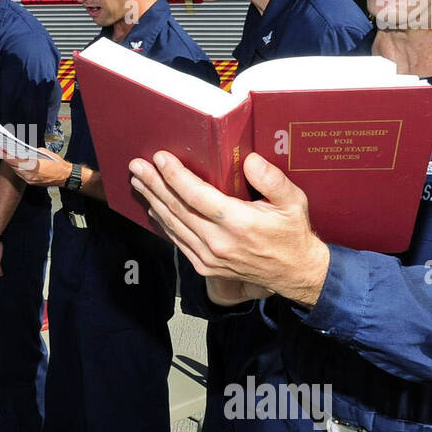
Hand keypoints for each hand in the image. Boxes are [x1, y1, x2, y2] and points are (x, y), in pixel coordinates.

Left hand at [0, 146, 68, 186]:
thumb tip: (24, 151)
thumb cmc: (57, 163)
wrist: (65, 176)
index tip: (0, 148)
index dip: (6, 155)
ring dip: (10, 163)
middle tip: (0, 149)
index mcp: (33, 166)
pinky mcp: (31, 182)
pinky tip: (14, 163)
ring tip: (4, 155)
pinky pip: (20, 174)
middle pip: (14, 166)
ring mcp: (30, 180)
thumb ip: (32, 152)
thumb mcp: (44, 153)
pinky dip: (16, 168)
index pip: (15, 160)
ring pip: (16, 171)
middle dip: (6, 158)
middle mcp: (30, 175)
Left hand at [128, 150, 330, 307]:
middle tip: (136, 166)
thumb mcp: (293, 202)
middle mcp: (218, 242)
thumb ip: (271, 179)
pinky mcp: (205, 266)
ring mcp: (209, 257)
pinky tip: (153, 208)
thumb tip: (250, 161)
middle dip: (154, 184)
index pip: (196, 195)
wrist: (294, 273)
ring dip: (153, 201)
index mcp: (238, 223)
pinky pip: (178, 240)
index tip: (160, 158)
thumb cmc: (292, 234)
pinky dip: (163, 223)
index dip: (175, 176)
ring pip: (173, 225)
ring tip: (138, 181)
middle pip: (177, 208)